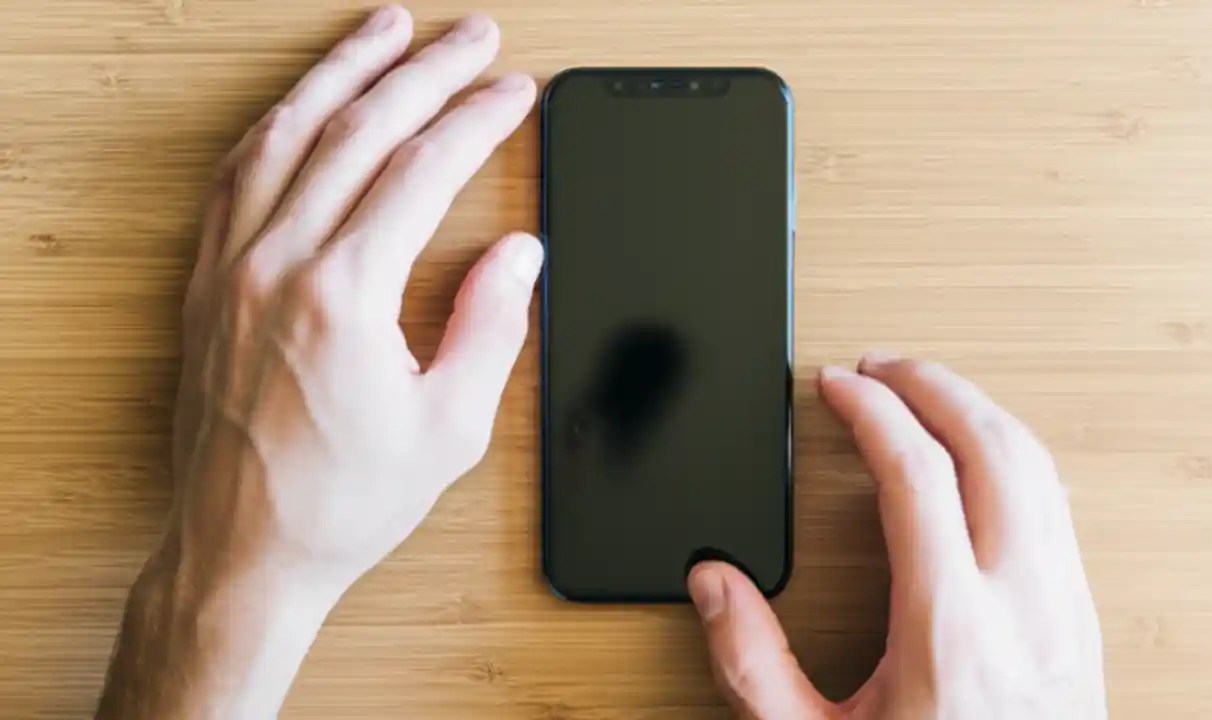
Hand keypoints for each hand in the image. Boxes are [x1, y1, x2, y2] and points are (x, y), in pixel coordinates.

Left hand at [99, 7, 537, 716]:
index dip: (477, 119)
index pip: (421, 171)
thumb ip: (491, 327)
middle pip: (359, 130)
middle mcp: (276, 265)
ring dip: (343, 71)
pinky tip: (304, 102)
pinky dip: (277, 122)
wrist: (243, 550)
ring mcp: (231, 268)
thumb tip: (518, 254)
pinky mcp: (208, 282)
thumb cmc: (340, 501)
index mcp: (342, 296)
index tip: (513, 92)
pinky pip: (237, 173)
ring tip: (387, 29)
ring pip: (288, 133)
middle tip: (473, 37)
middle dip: (426, 71)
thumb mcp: (449, 427)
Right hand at [687, 353, 1106, 718]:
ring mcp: (1064, 608)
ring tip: (924, 392)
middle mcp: (1022, 606)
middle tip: (881, 366)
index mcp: (950, 631)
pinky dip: (1011, 453)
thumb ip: (752, 666)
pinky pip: (1056, 503)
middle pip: (991, 445)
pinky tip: (976, 455)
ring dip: (977, 410)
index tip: (837, 384)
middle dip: (932, 384)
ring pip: (1037, 465)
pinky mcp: (1083, 619)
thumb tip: (715, 584)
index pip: (918, 473)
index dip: (871, 411)